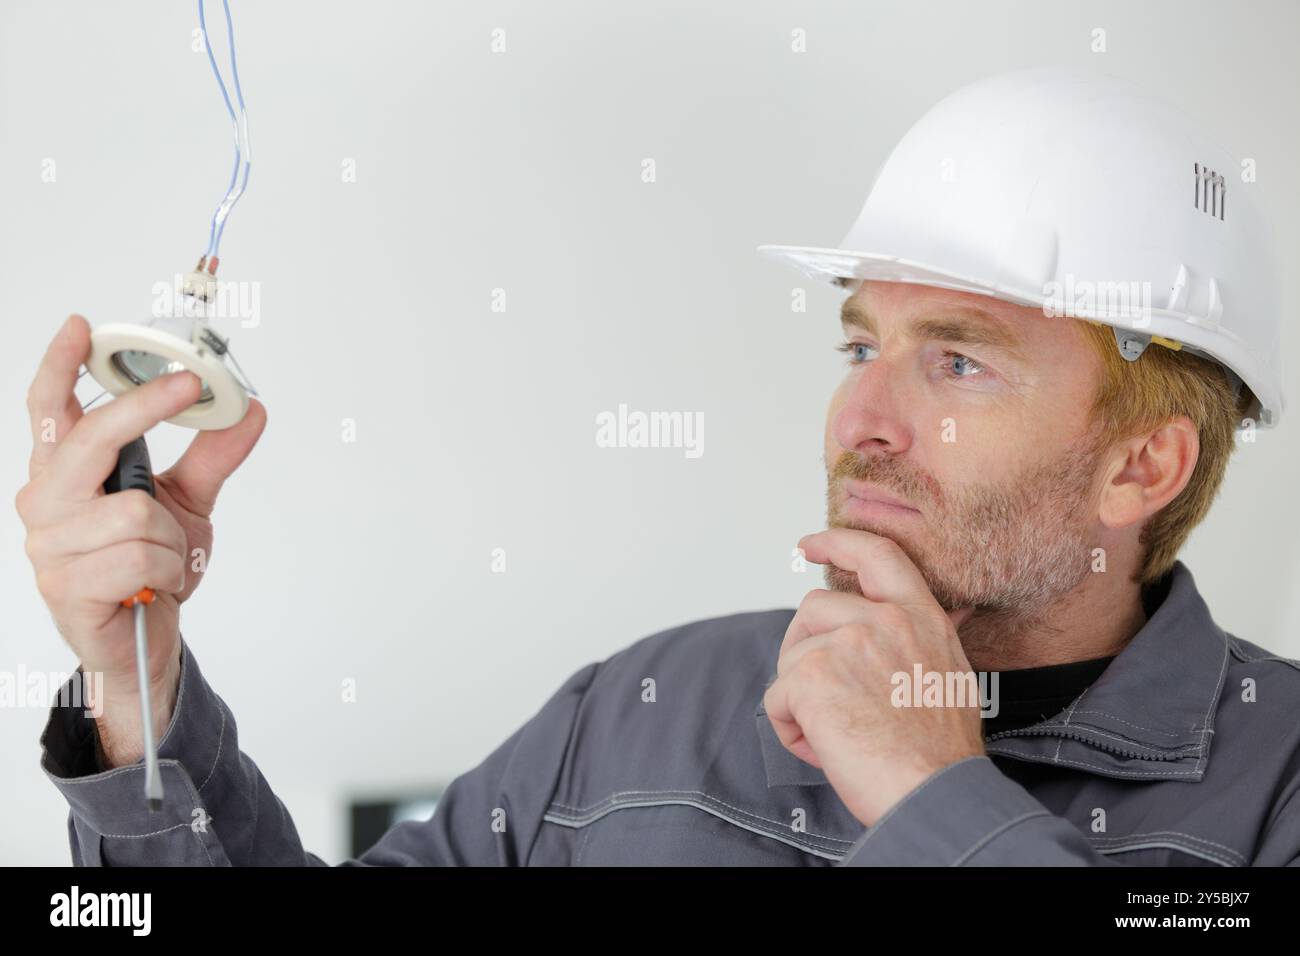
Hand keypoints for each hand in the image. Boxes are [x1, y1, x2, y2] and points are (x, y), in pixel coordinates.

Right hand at [15, 314, 265, 763]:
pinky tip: (154, 583)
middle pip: (91, 436)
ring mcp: (49, 545)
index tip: (84, 327)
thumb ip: (213, 455)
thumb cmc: (153, 564)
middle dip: (145, 408)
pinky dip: (168, 568)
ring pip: (135, 509)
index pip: (50, 409)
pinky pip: (141, 554)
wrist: (145, 638)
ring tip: (164, 558)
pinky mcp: (66, 587)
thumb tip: (250, 409)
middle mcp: (46, 500)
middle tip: (190, 386)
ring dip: (172, 536)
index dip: (61, 365)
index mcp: (67, 473)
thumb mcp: (189, 501)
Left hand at [764, 528, 984, 826]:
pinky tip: (824, 749)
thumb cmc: (941, 754)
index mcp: (921, 617)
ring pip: (792, 655)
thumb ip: (918, 640)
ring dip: (800, 697)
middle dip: (805, 649)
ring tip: (837, 734)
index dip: (836, 544)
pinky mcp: (812, 675)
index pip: (876, 556)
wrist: (937, 795)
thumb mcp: (948, 674)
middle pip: (812, 609)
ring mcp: (846, 643)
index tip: (808, 545)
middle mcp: (885, 620)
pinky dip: (790, 729)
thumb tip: (897, 622)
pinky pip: (776, 697)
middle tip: (825, 698)